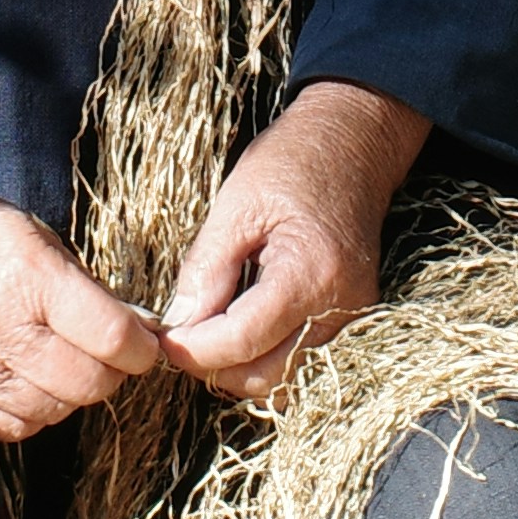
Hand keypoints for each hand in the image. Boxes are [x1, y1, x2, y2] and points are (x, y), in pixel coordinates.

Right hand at [0, 160, 162, 443]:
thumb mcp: (25, 228)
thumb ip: (78, 282)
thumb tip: (132, 328)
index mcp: (24, 276)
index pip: (111, 337)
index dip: (141, 347)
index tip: (145, 342)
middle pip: (88, 384)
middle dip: (112, 372)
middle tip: (110, 353)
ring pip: (54, 411)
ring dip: (72, 393)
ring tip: (66, 362)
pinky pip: (11, 426)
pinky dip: (34, 411)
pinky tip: (30, 381)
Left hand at [158, 80, 429, 401]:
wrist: (354, 142)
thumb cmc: (293, 161)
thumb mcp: (236, 204)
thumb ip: (206, 269)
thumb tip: (177, 323)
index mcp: (310, 273)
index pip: (243, 341)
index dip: (195, 350)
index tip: (163, 339)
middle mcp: (339, 306)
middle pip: (267, 377)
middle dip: (215, 367)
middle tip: (179, 340)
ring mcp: (352, 316)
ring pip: (285, 377)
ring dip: (240, 367)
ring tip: (206, 333)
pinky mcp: (351, 315)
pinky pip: (301, 357)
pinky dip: (265, 354)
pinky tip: (238, 326)